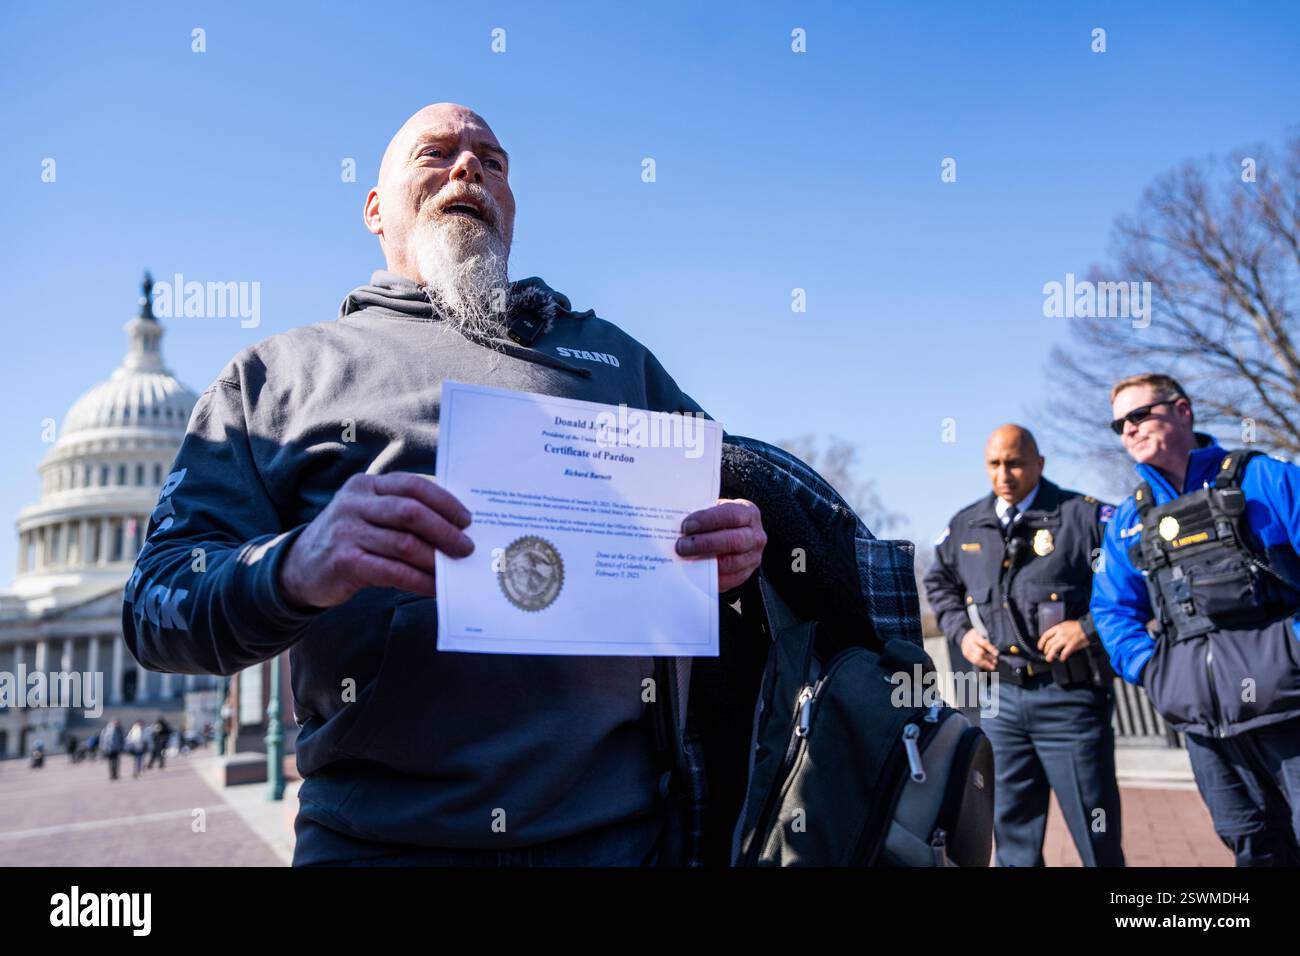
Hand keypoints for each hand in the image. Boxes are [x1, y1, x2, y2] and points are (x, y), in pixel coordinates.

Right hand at [279, 472, 473, 608]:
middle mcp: (354, 503)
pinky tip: (434, 588)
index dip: (444, 502)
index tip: (467, 519)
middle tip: (466, 547)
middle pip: (411, 512)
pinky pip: (393, 571)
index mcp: (367, 485)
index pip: (413, 485)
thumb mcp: (369, 514)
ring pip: (404, 544)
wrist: (299, 568)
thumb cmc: (349, 539)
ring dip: (435, 559)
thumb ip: (402, 513)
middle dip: (444, 531)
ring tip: (454, 569)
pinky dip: (419, 581)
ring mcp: (347, 531)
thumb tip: (454, 526)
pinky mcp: (344, 561)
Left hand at [676, 498, 765, 592]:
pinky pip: (728, 580)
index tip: (687, 525)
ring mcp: (753, 557)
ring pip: (731, 563)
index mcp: (749, 513)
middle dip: (705, 543)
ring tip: (684, 558)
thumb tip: (679, 524)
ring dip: (705, 562)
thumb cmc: (722, 519)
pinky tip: (694, 571)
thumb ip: (703, 515)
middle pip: (733, 541)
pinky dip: (709, 577)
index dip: (708, 520)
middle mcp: (755, 536)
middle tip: (682, 545)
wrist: (739, 532)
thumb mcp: (716, 509)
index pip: (731, 515)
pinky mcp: (745, 574)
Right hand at [960, 628, 998, 670]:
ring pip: (976, 659)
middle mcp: (970, 642)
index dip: (991, 649)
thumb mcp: (984, 634)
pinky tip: (988, 666)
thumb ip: (989, 641)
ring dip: (986, 664)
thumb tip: (996, 652)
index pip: (984, 643)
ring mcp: (966, 649)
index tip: (997, 654)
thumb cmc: (978, 635)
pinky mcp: (966, 654)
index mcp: (975, 636)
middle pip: (980, 652)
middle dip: (989, 658)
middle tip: (995, 661)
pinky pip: (974, 662)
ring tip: (993, 666)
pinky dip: (982, 665)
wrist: (965, 636)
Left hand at [1037, 619, 1089, 661]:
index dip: (1041, 642)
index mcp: (1058, 628)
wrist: (1088, 627)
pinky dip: (1062, 657)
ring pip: (1054, 649)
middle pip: (1049, 643)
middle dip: (1046, 650)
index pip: (1045, 635)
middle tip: (1046, 653)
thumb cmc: (1078, 626)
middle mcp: (1060, 634)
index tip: (1040, 646)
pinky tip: (1061, 659)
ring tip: (1049, 658)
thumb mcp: (1065, 625)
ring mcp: (1065, 639)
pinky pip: (1064, 653)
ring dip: (1050, 655)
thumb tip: (1054, 639)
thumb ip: (1059, 631)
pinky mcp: (1072, 645)